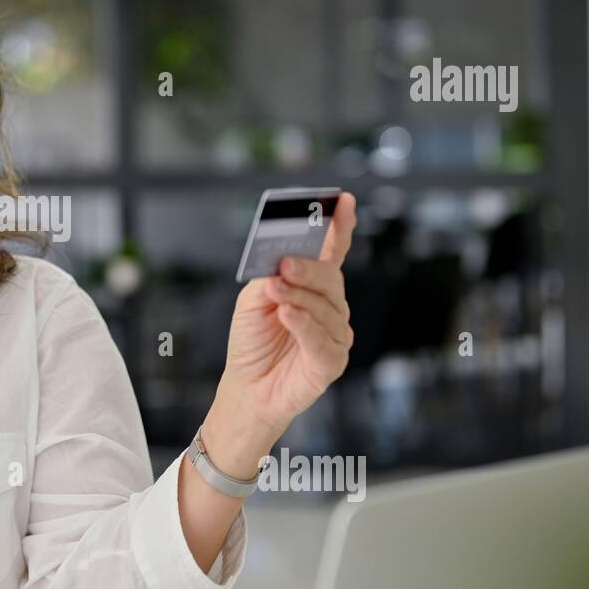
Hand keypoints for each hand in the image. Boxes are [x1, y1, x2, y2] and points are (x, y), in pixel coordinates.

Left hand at [219, 192, 356, 441]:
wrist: (247, 387)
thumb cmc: (252, 342)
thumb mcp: (252, 301)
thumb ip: (268, 277)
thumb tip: (283, 263)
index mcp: (313, 287)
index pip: (332, 252)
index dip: (340, 227)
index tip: (342, 201)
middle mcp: (330, 307)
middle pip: (330, 279)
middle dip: (308, 269)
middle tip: (285, 264)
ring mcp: (336, 334)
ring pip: (326, 307)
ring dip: (299, 297)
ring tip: (276, 293)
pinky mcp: (332, 362)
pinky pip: (322, 339)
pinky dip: (304, 324)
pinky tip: (288, 315)